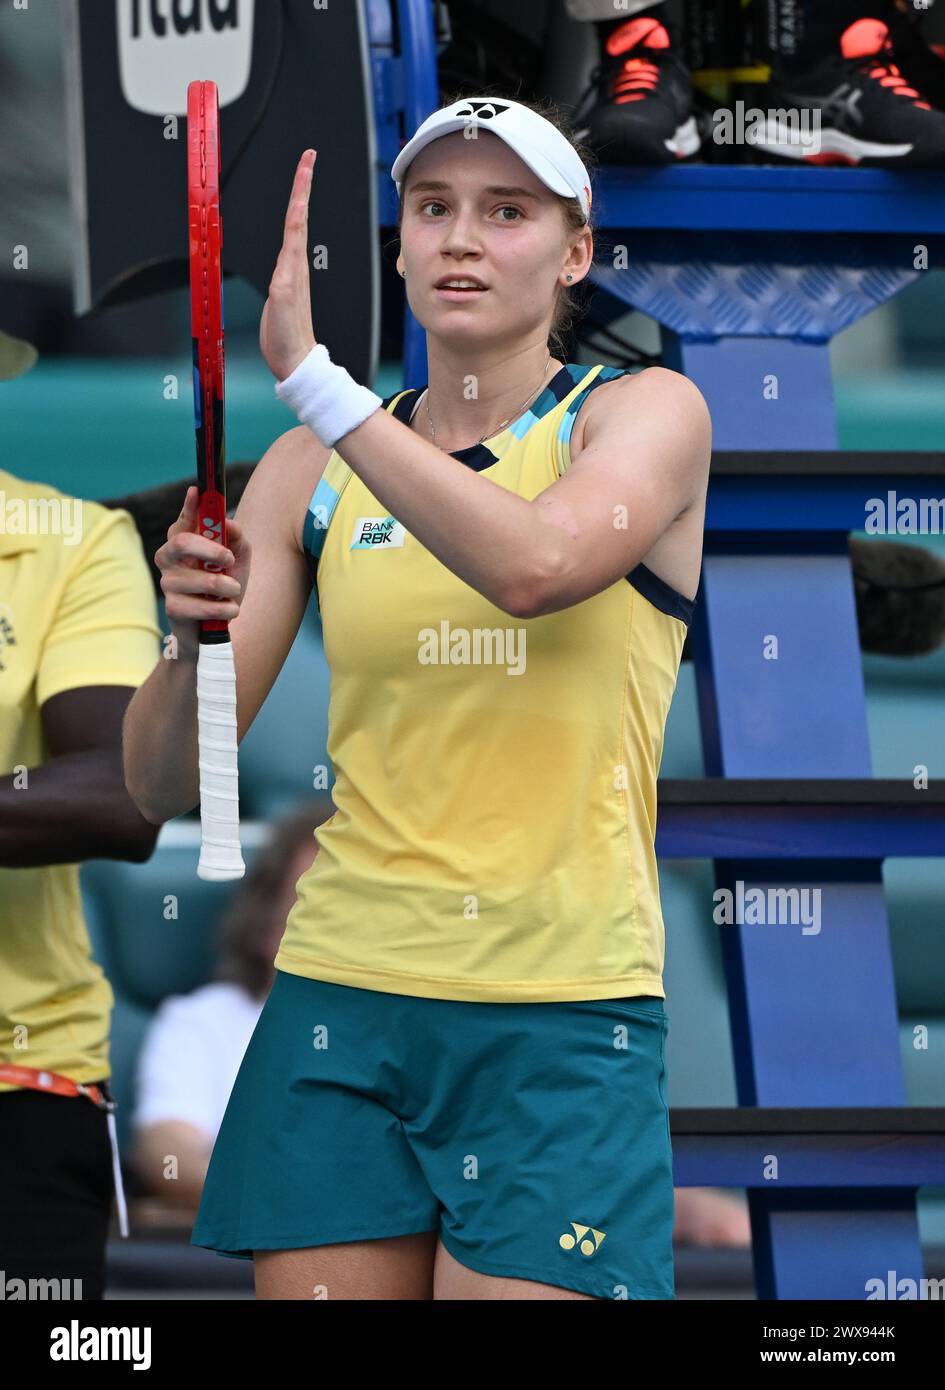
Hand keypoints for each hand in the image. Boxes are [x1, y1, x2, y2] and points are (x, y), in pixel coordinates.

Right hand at [155, 487, 250, 657]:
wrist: (214, 628)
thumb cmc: (224, 588)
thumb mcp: (237, 560)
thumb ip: (236, 538)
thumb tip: (229, 522)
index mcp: (183, 542)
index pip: (184, 520)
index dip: (189, 506)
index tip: (197, 491)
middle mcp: (169, 558)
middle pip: (182, 542)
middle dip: (211, 548)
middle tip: (228, 558)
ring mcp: (168, 583)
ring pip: (201, 579)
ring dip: (227, 586)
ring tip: (234, 591)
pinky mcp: (173, 608)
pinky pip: (202, 605)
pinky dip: (224, 608)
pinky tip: (229, 609)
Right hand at [260, 149, 317, 381]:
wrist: (293, 358)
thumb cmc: (288, 338)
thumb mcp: (283, 307)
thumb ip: (284, 284)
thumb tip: (285, 264)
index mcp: (294, 263)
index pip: (297, 216)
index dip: (300, 187)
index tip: (307, 162)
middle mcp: (294, 262)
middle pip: (298, 214)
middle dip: (301, 184)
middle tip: (307, 158)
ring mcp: (290, 270)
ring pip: (295, 225)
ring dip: (298, 200)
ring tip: (302, 177)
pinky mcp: (284, 280)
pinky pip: (289, 243)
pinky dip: (291, 224)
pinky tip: (293, 218)